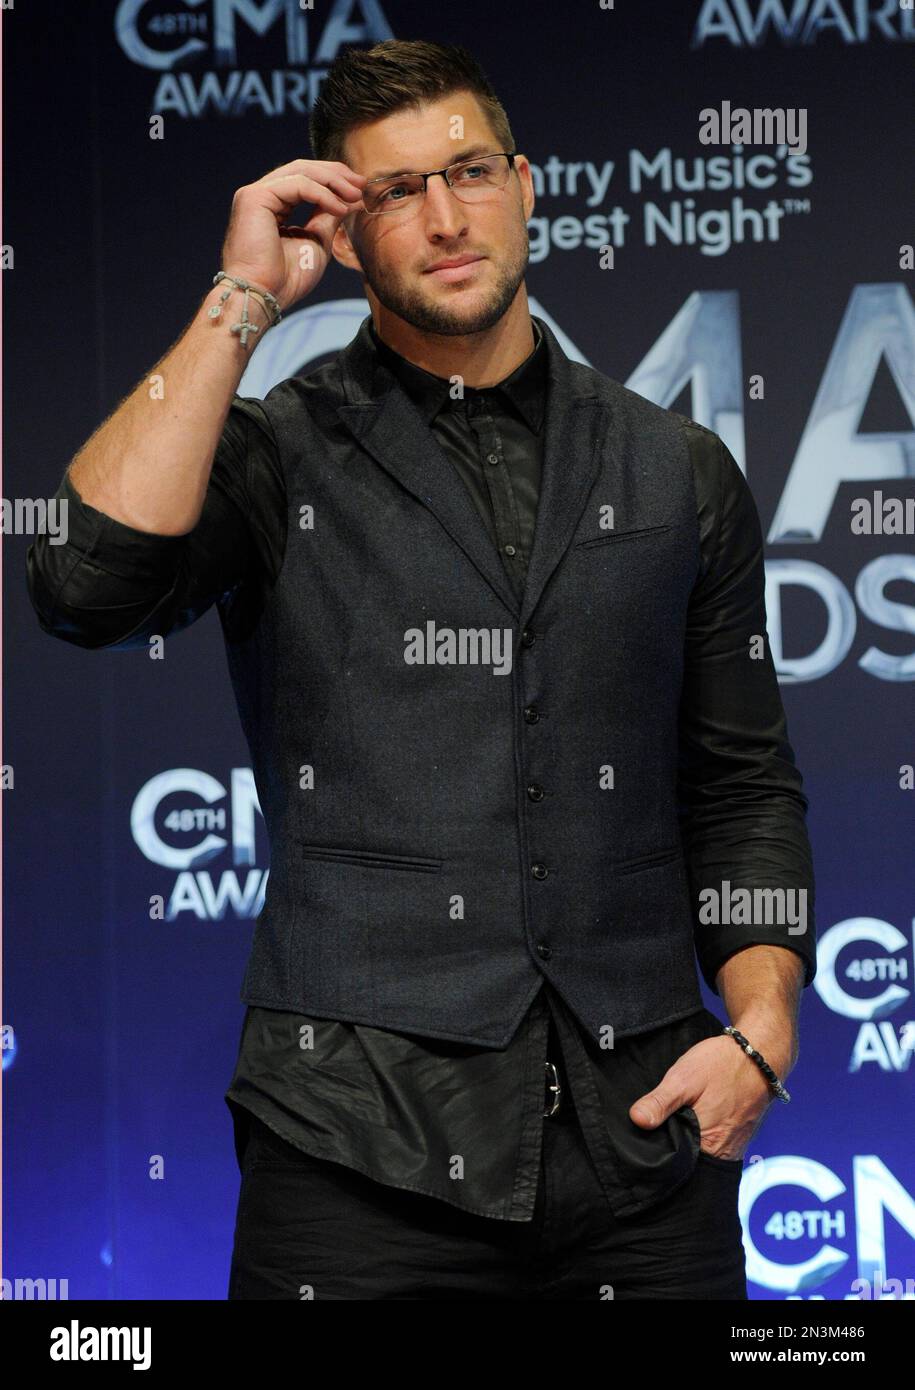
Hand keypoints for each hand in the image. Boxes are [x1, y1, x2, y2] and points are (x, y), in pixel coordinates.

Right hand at [220, 158, 367, 312]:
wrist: (263, 296)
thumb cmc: (286, 279)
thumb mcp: (317, 242)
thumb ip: (329, 218)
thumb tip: (351, 198)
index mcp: (273, 206)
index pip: (305, 180)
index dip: (333, 180)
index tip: (359, 189)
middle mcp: (262, 195)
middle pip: (303, 169)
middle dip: (335, 174)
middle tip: (361, 183)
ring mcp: (255, 194)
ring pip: (300, 171)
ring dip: (332, 181)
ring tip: (355, 195)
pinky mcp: (254, 197)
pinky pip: (297, 185)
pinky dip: (322, 194)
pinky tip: (339, 208)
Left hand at [628, 1033, 779, 1161]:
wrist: (759, 1054)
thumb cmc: (721, 1065)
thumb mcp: (683, 1079)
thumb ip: (660, 1102)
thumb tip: (637, 1121)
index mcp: (708, 1145)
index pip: (676, 1165)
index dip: (659, 1154)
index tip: (646, 1140)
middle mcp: (724, 1153)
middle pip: (689, 1161)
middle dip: (674, 1148)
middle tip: (661, 1126)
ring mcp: (735, 1146)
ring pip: (702, 1153)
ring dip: (688, 1142)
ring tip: (676, 1122)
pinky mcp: (739, 1136)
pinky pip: (715, 1145)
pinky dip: (703, 1136)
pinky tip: (694, 1119)